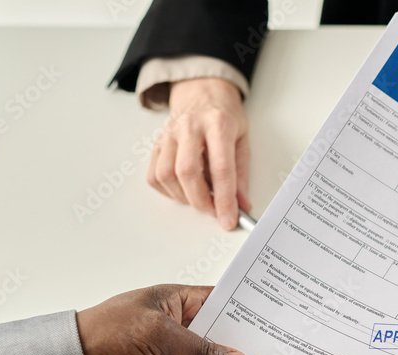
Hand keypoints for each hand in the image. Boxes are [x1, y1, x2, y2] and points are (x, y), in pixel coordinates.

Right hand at [147, 78, 251, 229]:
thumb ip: (241, 175)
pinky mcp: (156, 143)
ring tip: (200, 197)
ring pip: (166, 175)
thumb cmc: (224, 117)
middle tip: (214, 210)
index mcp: (218, 124)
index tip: (229, 218)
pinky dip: (168, 191)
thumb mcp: (242, 141)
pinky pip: (154, 176)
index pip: (221, 168)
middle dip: (201, 201)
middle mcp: (189, 126)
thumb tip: (241, 205)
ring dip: (184, 197)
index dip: (225, 199)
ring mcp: (169, 134)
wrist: (202, 93)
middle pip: (187, 172)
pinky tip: (183, 189)